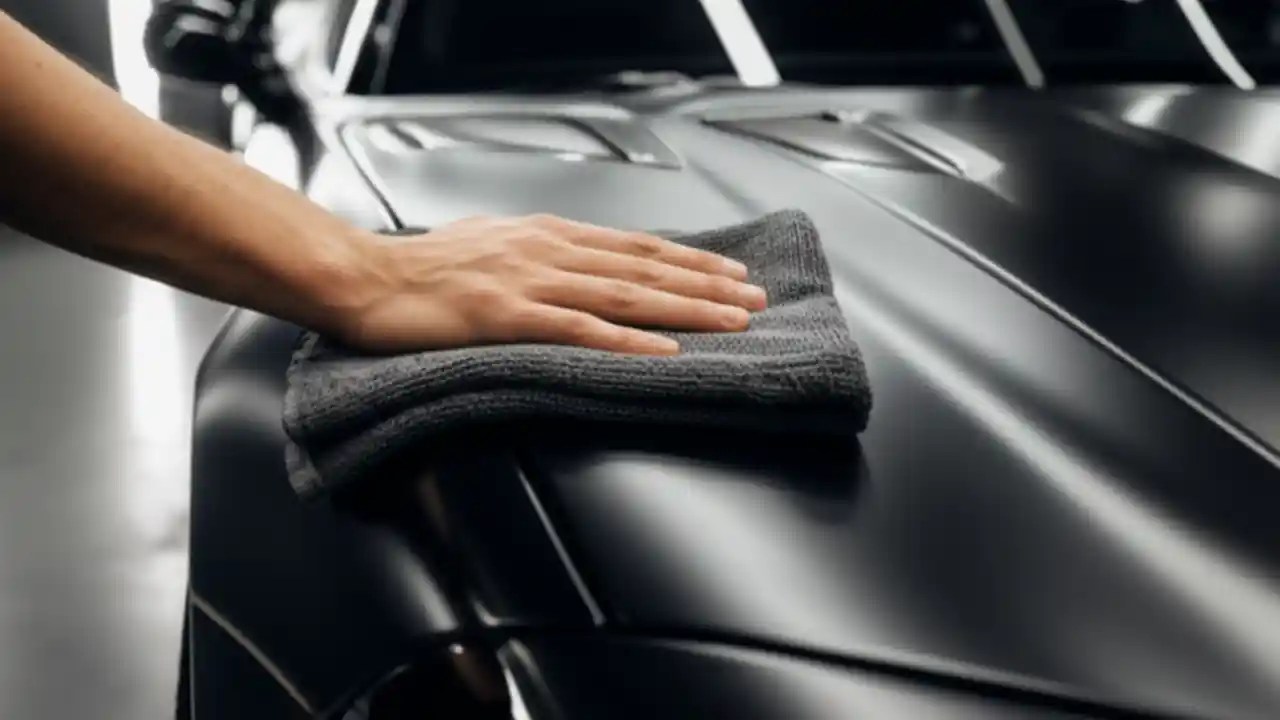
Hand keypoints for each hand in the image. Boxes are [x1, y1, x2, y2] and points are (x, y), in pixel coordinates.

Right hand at [329, 214, 767, 354]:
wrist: (364, 278)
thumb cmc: (422, 267)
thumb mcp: (491, 242)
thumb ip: (537, 252)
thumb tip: (574, 262)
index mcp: (546, 234)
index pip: (635, 246)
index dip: (689, 260)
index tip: (730, 273)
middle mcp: (548, 250)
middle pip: (644, 268)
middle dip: (706, 285)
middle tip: (754, 299)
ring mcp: (530, 282)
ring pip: (625, 295)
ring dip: (685, 309)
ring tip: (731, 322)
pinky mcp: (507, 317)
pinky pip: (579, 331)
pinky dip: (627, 343)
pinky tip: (664, 353)